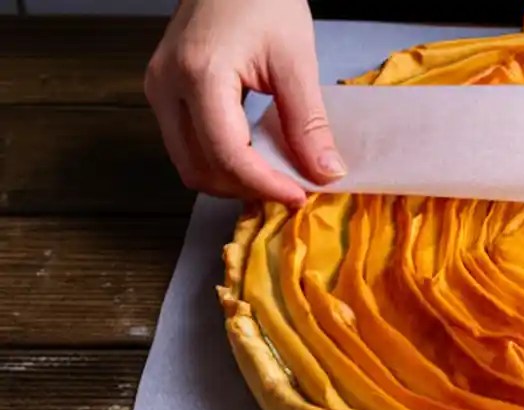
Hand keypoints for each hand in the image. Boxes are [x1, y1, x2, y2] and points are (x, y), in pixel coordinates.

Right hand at [144, 0, 344, 206]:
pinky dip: (222, 161)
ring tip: (277, 177)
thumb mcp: (296, 60)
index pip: (226, 154)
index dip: (264, 184)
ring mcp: (159, 90)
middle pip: (199, 168)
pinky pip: (188, 144)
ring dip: (233, 179)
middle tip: (292, 189)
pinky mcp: (164, 91)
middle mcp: (166, 86)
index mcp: (198, 75)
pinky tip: (257, 158)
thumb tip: (326, 173)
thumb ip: (308, 122)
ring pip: (189, 163)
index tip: (299, 196)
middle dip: (246, 187)